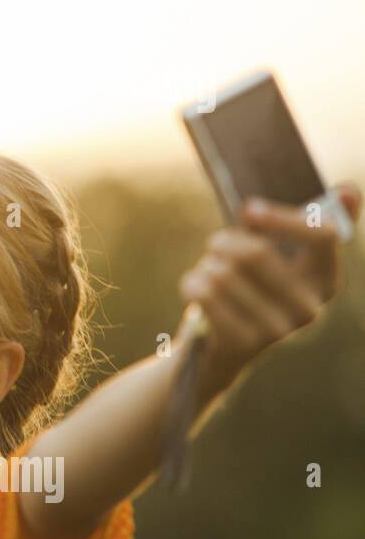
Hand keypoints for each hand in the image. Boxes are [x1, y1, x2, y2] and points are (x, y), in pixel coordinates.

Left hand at [176, 182, 360, 386]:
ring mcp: (279, 329)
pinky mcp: (244, 343)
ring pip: (223, 272)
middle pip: (256, 253)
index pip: (322, 236)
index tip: (249, 209)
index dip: (283, 217)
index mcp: (326, 279)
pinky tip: (197, 289)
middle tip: (216, 244)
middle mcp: (310, 307)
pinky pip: (205, 293)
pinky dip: (192, 282)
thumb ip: (301, 222)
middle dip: (224, 241)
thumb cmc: (251, 285)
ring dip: (206, 264)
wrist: (224, 346)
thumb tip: (347, 193)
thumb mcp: (276, 253)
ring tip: (210, 274)